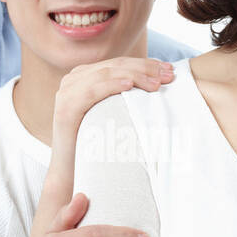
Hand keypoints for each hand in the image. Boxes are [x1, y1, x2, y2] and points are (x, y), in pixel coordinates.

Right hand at [51, 57, 175, 170]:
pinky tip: (129, 86)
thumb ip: (125, 97)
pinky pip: (91, 90)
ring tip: (156, 84)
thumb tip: (160, 85)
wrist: (72, 172)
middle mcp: (73, 80)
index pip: (120, 64)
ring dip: (134, 75)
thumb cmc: (97, 145)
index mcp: (85, 77)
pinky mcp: (65, 108)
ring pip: (105, 74)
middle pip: (115, 66)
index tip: (170, 70)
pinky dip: (111, 85)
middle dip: (145, 68)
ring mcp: (67, 92)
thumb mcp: (113, 114)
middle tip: (169, 75)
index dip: (146, 64)